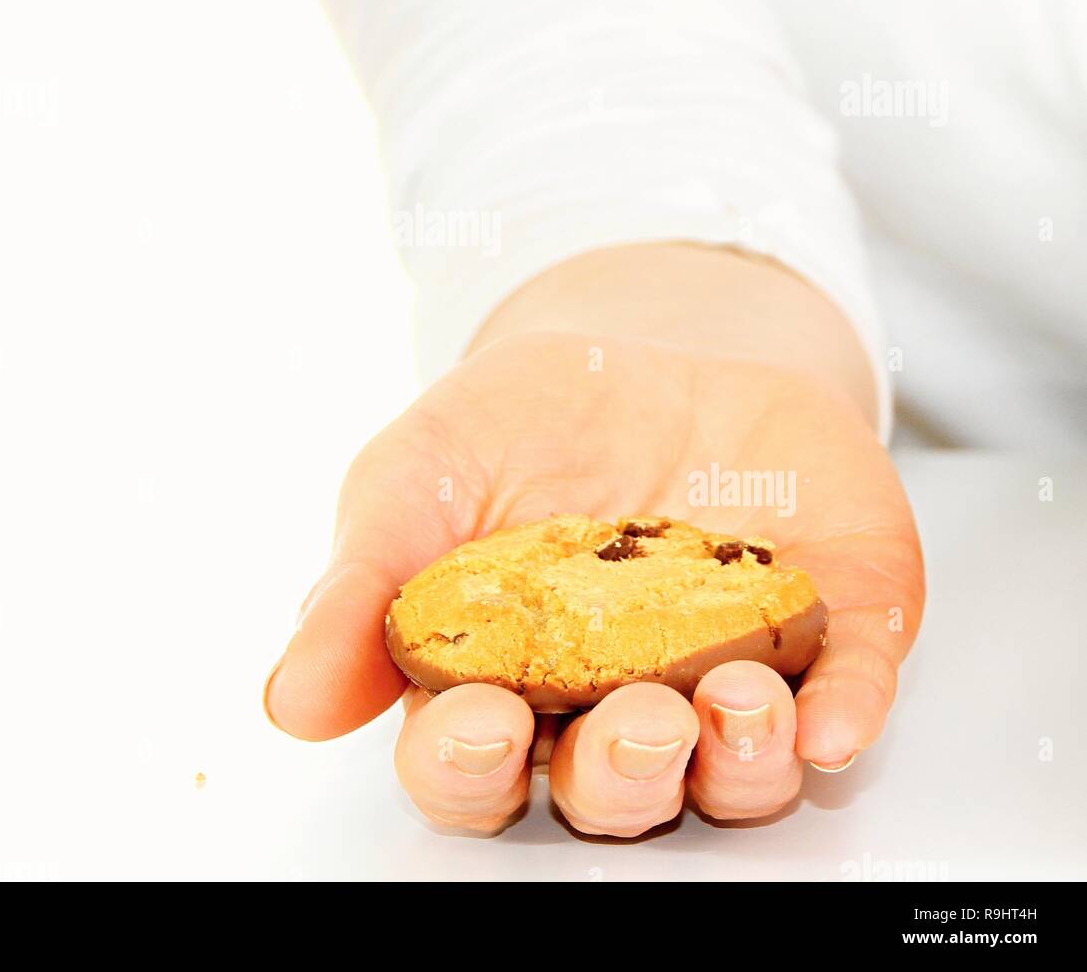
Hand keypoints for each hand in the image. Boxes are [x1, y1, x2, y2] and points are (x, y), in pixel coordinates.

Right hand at [265, 250, 923, 835]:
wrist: (638, 346)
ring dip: (740, 761)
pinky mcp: (822, 622)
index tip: (477, 724)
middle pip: (613, 790)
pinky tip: (834, 719)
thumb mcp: (415, 477)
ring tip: (735, 704)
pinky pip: (846, 688)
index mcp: (500, 684)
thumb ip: (358, 588)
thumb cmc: (515, 425)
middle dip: (622, 776)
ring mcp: (724, 666)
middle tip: (631, 725)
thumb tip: (289, 701)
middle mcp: (613, 701)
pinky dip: (847, 708)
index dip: (471, 770)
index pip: (475, 768)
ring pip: (734, 768)